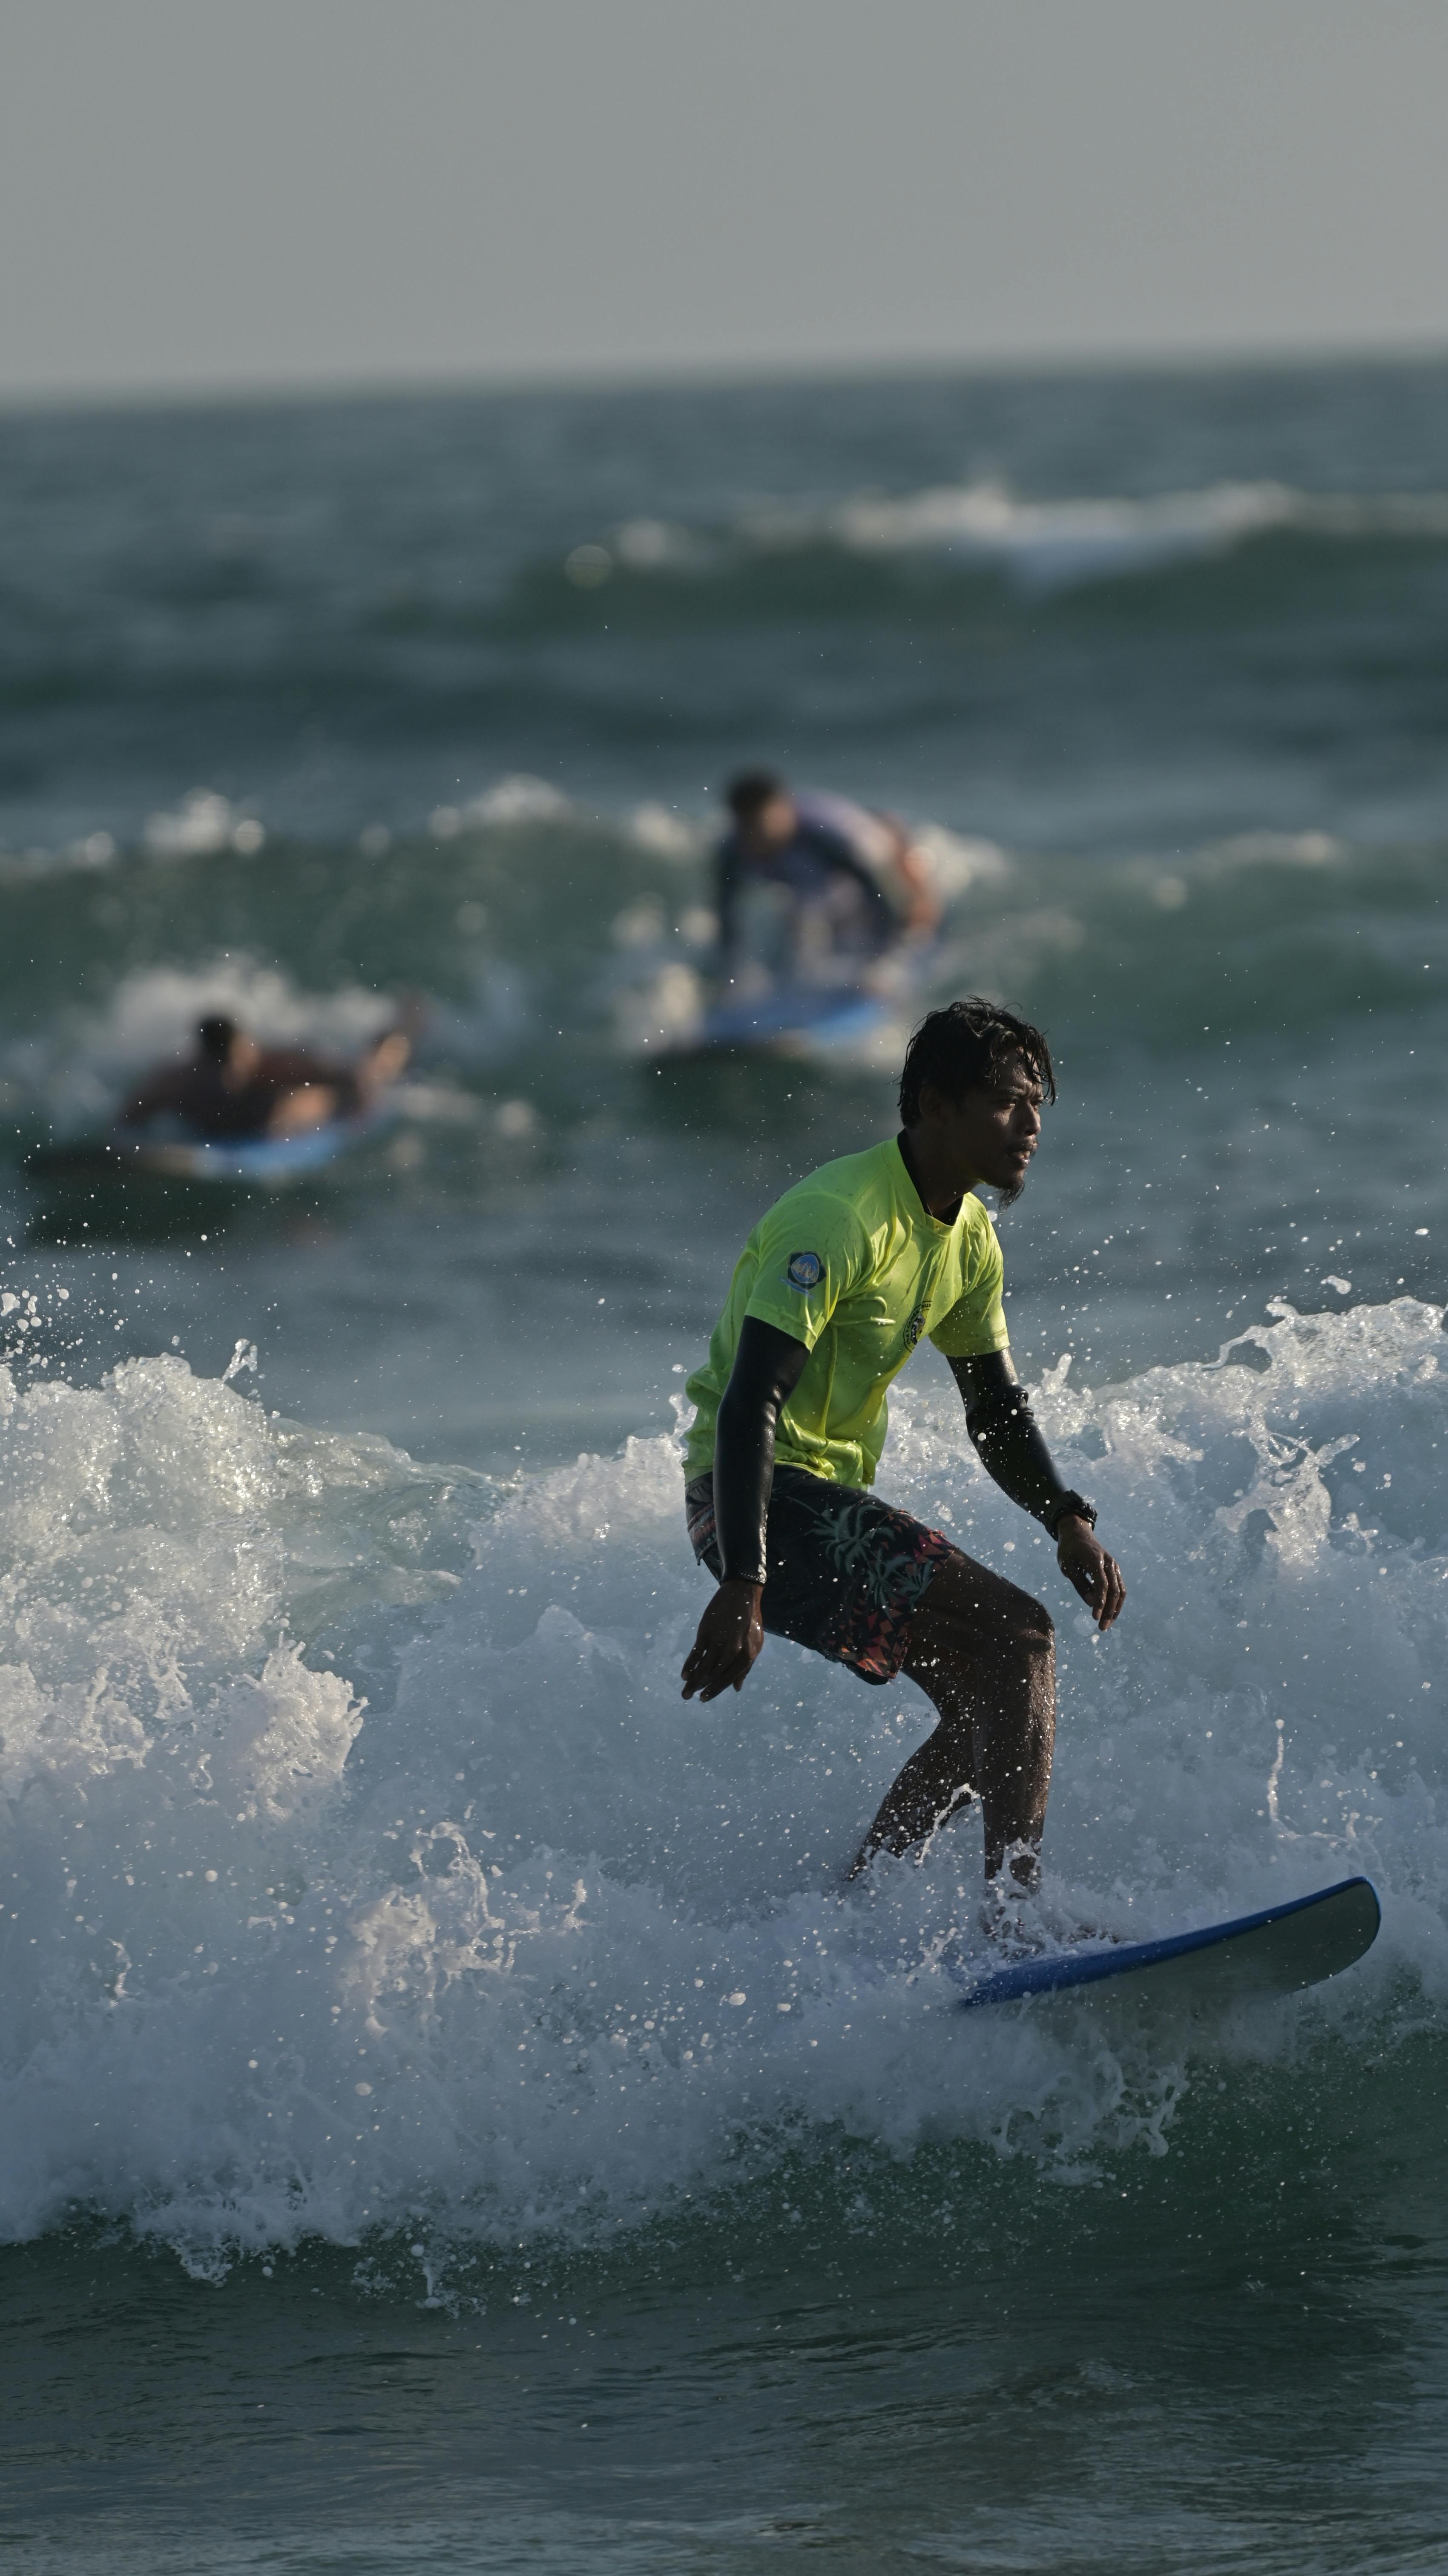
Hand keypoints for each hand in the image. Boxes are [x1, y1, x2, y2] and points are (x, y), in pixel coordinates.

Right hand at [681, 1579, 764, 1700]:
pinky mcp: (707, 1633)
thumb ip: (745, 1667)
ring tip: (684, 1691)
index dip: (714, 1690)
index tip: (703, 1699)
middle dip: (700, 1689)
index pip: (727, 1679)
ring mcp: (719, 1642)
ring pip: (703, 1668)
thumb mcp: (754, 1645)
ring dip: (692, 1682)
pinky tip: (684, 1674)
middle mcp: (733, 1652)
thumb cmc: (749, 1622)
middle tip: (687, 1697)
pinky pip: (696, 1654)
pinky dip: (689, 1666)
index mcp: (747, 1656)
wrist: (742, 1596)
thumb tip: (737, 1688)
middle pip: (713, 1676)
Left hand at [1056, 1518, 1125, 1630]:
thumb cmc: (1069, 1549)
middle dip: (1109, 1611)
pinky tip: (1110, 1612)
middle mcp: (1109, 1563)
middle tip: (1101, 1627)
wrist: (1077, 1531)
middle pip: (1115, 1591)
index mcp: (1095, 1560)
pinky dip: (1117, 1601)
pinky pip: (1120, 1587)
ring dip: (1115, 1609)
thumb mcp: (1068, 1566)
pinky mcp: (1114, 1569)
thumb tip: (1092, 1604)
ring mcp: (1114, 1566)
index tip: (1095, 1618)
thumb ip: (1080, 1585)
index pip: (1102, 1585)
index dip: (1100, 1603)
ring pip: (1121, 1591)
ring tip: (1107, 1624)